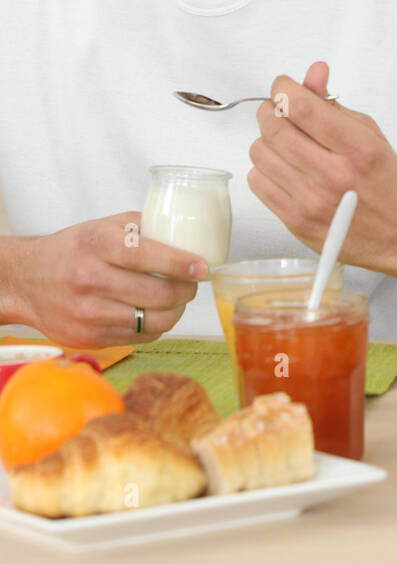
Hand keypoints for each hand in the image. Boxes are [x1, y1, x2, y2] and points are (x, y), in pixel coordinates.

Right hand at [17, 213, 208, 347]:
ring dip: (175, 311)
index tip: (202, 267)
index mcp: (97, 244)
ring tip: (177, 299)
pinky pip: (139, 337)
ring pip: (152, 320)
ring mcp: (89, 313)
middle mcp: (90, 279)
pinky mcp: (90, 338)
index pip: (146, 255)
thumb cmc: (73, 250)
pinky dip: (156, 326)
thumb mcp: (103, 226)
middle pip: (157, 293)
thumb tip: (185, 236)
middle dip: (186, 290)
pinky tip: (155, 313)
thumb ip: (142, 226)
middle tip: (192, 283)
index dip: (181, 263)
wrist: (27, 280)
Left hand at [247, 63, 396, 269]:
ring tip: (285, 143)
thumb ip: (334, 104)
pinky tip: (285, 169)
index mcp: (357, 147)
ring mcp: (312, 200)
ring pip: (260, 152)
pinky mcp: (296, 221)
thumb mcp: (369, 133)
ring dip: (267, 140)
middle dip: (271, 109)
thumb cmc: (386, 183)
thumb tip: (313, 74)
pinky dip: (265, 169)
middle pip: (274, 127)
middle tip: (280, 110)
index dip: (283, 88)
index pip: (302, 107)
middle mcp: (333, 174)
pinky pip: (257, 182)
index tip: (283, 85)